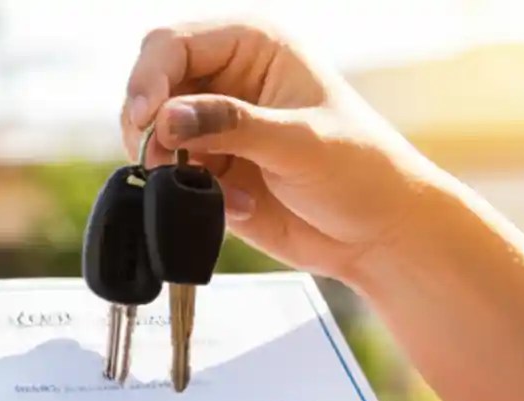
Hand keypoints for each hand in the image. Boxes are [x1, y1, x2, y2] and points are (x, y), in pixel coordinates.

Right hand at [123, 23, 448, 281]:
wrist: (376, 234)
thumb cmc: (361, 171)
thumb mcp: (300, 141)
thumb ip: (231, 125)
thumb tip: (166, 118)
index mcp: (254, 46)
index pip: (173, 44)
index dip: (149, 78)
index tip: (147, 119)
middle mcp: (226, 80)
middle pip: (150, 87)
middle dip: (148, 126)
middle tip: (167, 161)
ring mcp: (213, 126)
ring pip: (149, 135)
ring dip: (167, 166)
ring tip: (211, 187)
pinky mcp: (207, 169)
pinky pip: (166, 178)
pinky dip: (184, 195)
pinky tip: (233, 205)